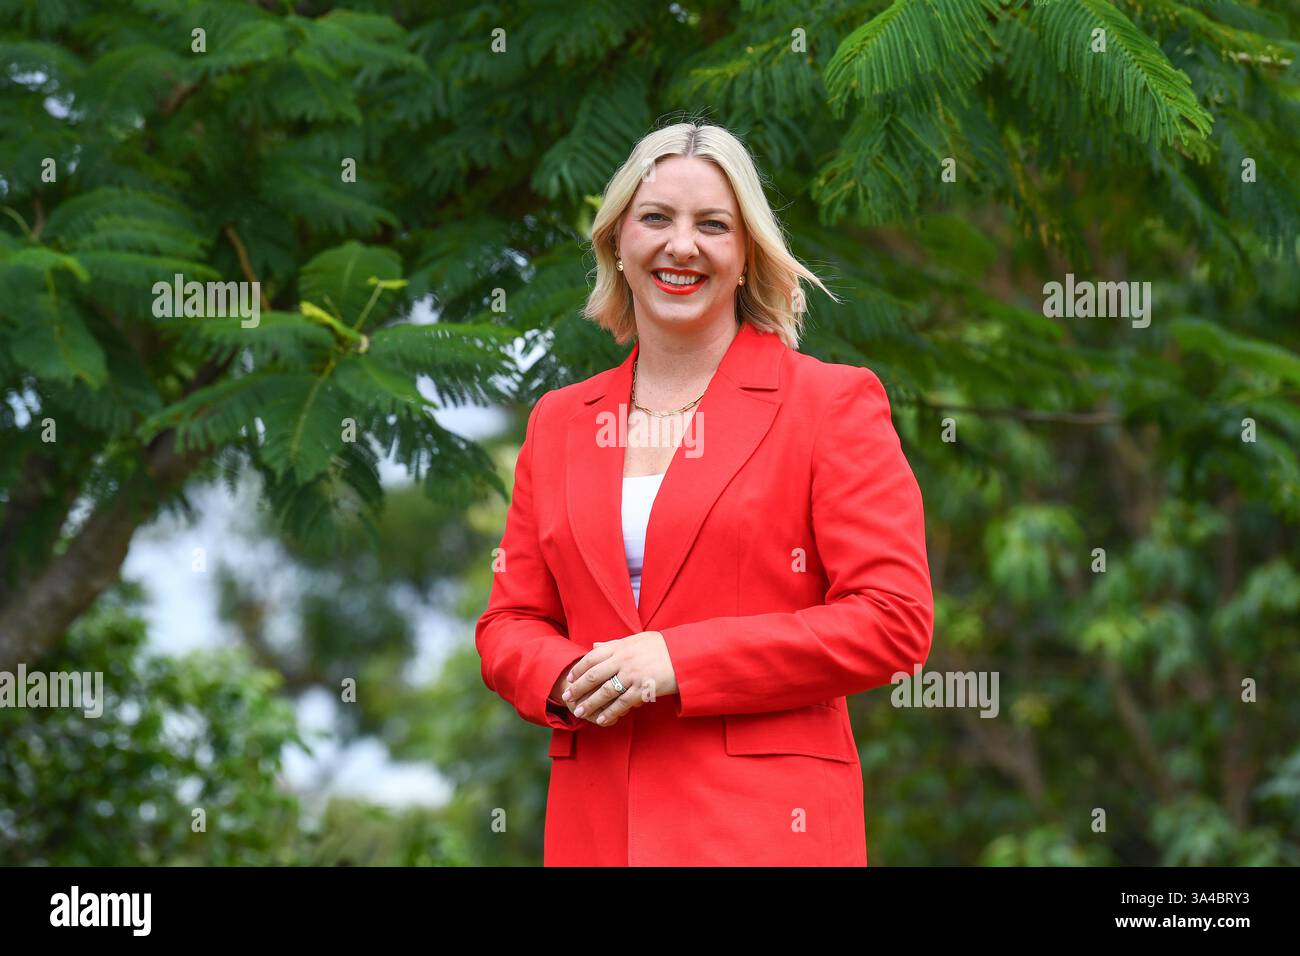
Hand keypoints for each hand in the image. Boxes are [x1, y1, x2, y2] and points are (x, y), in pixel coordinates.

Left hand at [561, 631, 677, 726]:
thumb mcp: (637, 639)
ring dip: (590, 704)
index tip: (570, 679)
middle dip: (579, 689)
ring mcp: (633, 676)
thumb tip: (594, 645)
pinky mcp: (643, 690)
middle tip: (567, 698)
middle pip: (594, 676)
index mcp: (621, 647)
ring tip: (579, 713)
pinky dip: (611, 713)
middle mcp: (624, 660)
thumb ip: (614, 644)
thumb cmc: (661, 647)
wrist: (685, 656)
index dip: (579, 669)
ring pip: (605, 692)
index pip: (592, 657)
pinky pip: (622, 704)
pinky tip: (602, 719)